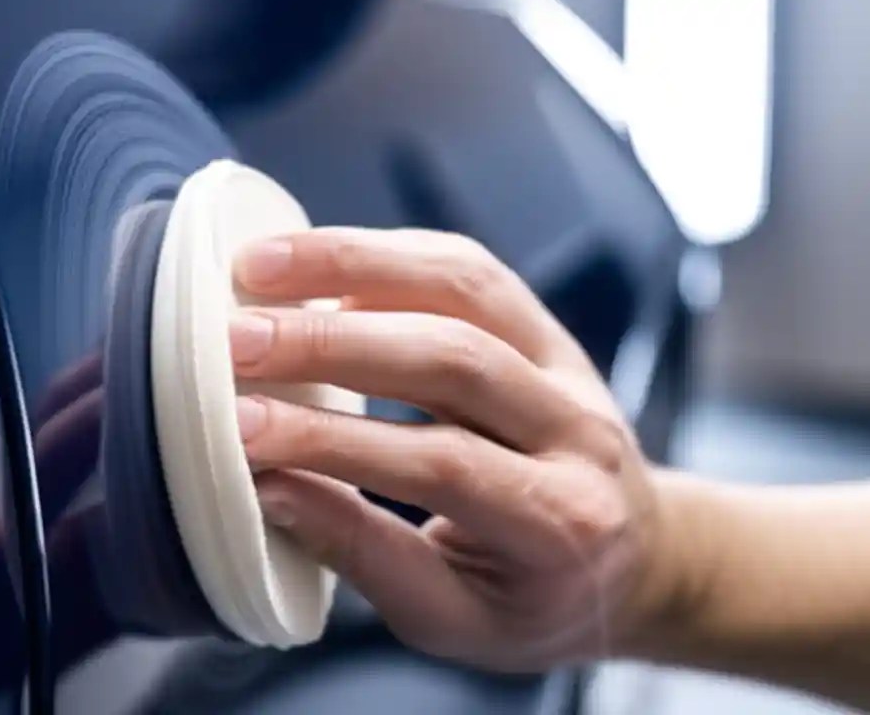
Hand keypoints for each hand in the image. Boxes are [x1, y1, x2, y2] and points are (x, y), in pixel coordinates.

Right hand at [229, 227, 670, 670]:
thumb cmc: (533, 601)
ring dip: (351, 263)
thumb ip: (362, 553)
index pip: (441, 463)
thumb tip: (266, 488)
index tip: (241, 429)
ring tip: (258, 266)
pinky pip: (465, 268)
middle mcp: (578, 430)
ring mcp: (568, 363)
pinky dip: (383, 254)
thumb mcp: (449, 615)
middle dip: (329, 342)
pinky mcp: (544, 325)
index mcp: (562, 521)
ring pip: (463, 284)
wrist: (634, 559)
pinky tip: (314, 259)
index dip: (332, 441)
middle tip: (234, 342)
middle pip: (452, 358)